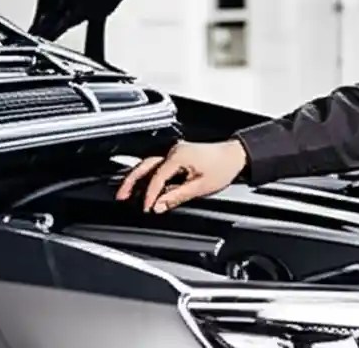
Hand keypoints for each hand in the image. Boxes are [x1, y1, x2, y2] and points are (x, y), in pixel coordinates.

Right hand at [115, 139, 248, 212]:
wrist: (236, 155)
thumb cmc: (224, 167)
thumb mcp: (201, 186)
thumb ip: (177, 196)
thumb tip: (159, 206)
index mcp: (179, 156)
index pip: (156, 177)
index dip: (150, 194)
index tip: (147, 207)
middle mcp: (174, 151)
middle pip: (145, 165)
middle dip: (131, 181)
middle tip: (121, 196)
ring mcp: (175, 151)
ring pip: (149, 163)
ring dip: (138, 177)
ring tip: (127, 192)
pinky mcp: (178, 154)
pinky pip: (158, 164)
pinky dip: (149, 175)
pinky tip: (146, 186)